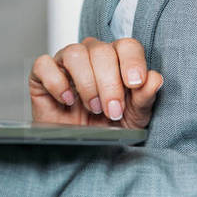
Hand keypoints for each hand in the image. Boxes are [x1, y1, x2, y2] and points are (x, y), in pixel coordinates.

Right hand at [29, 37, 162, 127]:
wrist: (80, 150)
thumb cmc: (108, 129)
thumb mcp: (134, 119)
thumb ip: (144, 98)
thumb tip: (154, 78)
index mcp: (117, 60)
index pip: (127, 46)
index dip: (132, 62)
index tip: (134, 84)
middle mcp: (92, 55)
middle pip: (101, 50)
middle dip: (109, 83)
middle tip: (112, 111)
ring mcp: (65, 63)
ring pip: (75, 53)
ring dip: (86, 83)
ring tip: (92, 107)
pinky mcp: (42, 75)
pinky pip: (44, 64)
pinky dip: (56, 82)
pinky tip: (66, 100)